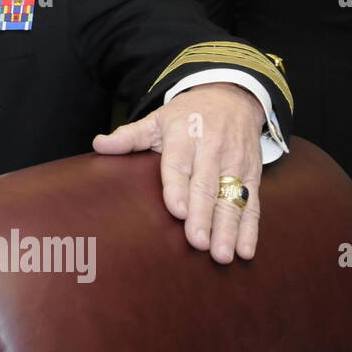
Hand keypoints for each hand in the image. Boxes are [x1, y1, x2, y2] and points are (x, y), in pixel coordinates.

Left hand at [92, 82, 263, 262]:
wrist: (232, 96)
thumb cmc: (187, 115)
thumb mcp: (157, 119)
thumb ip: (129, 136)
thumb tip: (98, 144)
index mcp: (184, 135)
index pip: (179, 164)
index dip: (178, 188)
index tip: (177, 211)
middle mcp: (212, 149)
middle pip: (207, 185)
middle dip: (204, 216)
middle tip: (197, 242)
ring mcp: (235, 162)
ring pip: (232, 198)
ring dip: (229, 228)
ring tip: (222, 255)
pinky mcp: (253, 174)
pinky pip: (252, 203)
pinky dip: (250, 229)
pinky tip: (245, 251)